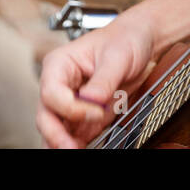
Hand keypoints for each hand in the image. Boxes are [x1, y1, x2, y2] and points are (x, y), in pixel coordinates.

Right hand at [37, 9, 158, 147]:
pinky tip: (84, 147)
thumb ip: (104, 79)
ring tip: (76, 150)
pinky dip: (78, 143)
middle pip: (47, 115)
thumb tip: (92, 101)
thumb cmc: (125, 39)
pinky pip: (75, 134)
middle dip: (57, 134)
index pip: (52, 93)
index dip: (71, 107)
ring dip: (64, 142)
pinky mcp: (84, 115)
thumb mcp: (118, 55)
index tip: (96, 111)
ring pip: (56, 128)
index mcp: (60, 64)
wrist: (142, 42)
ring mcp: (71, 102)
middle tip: (72, 147)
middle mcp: (60, 84)